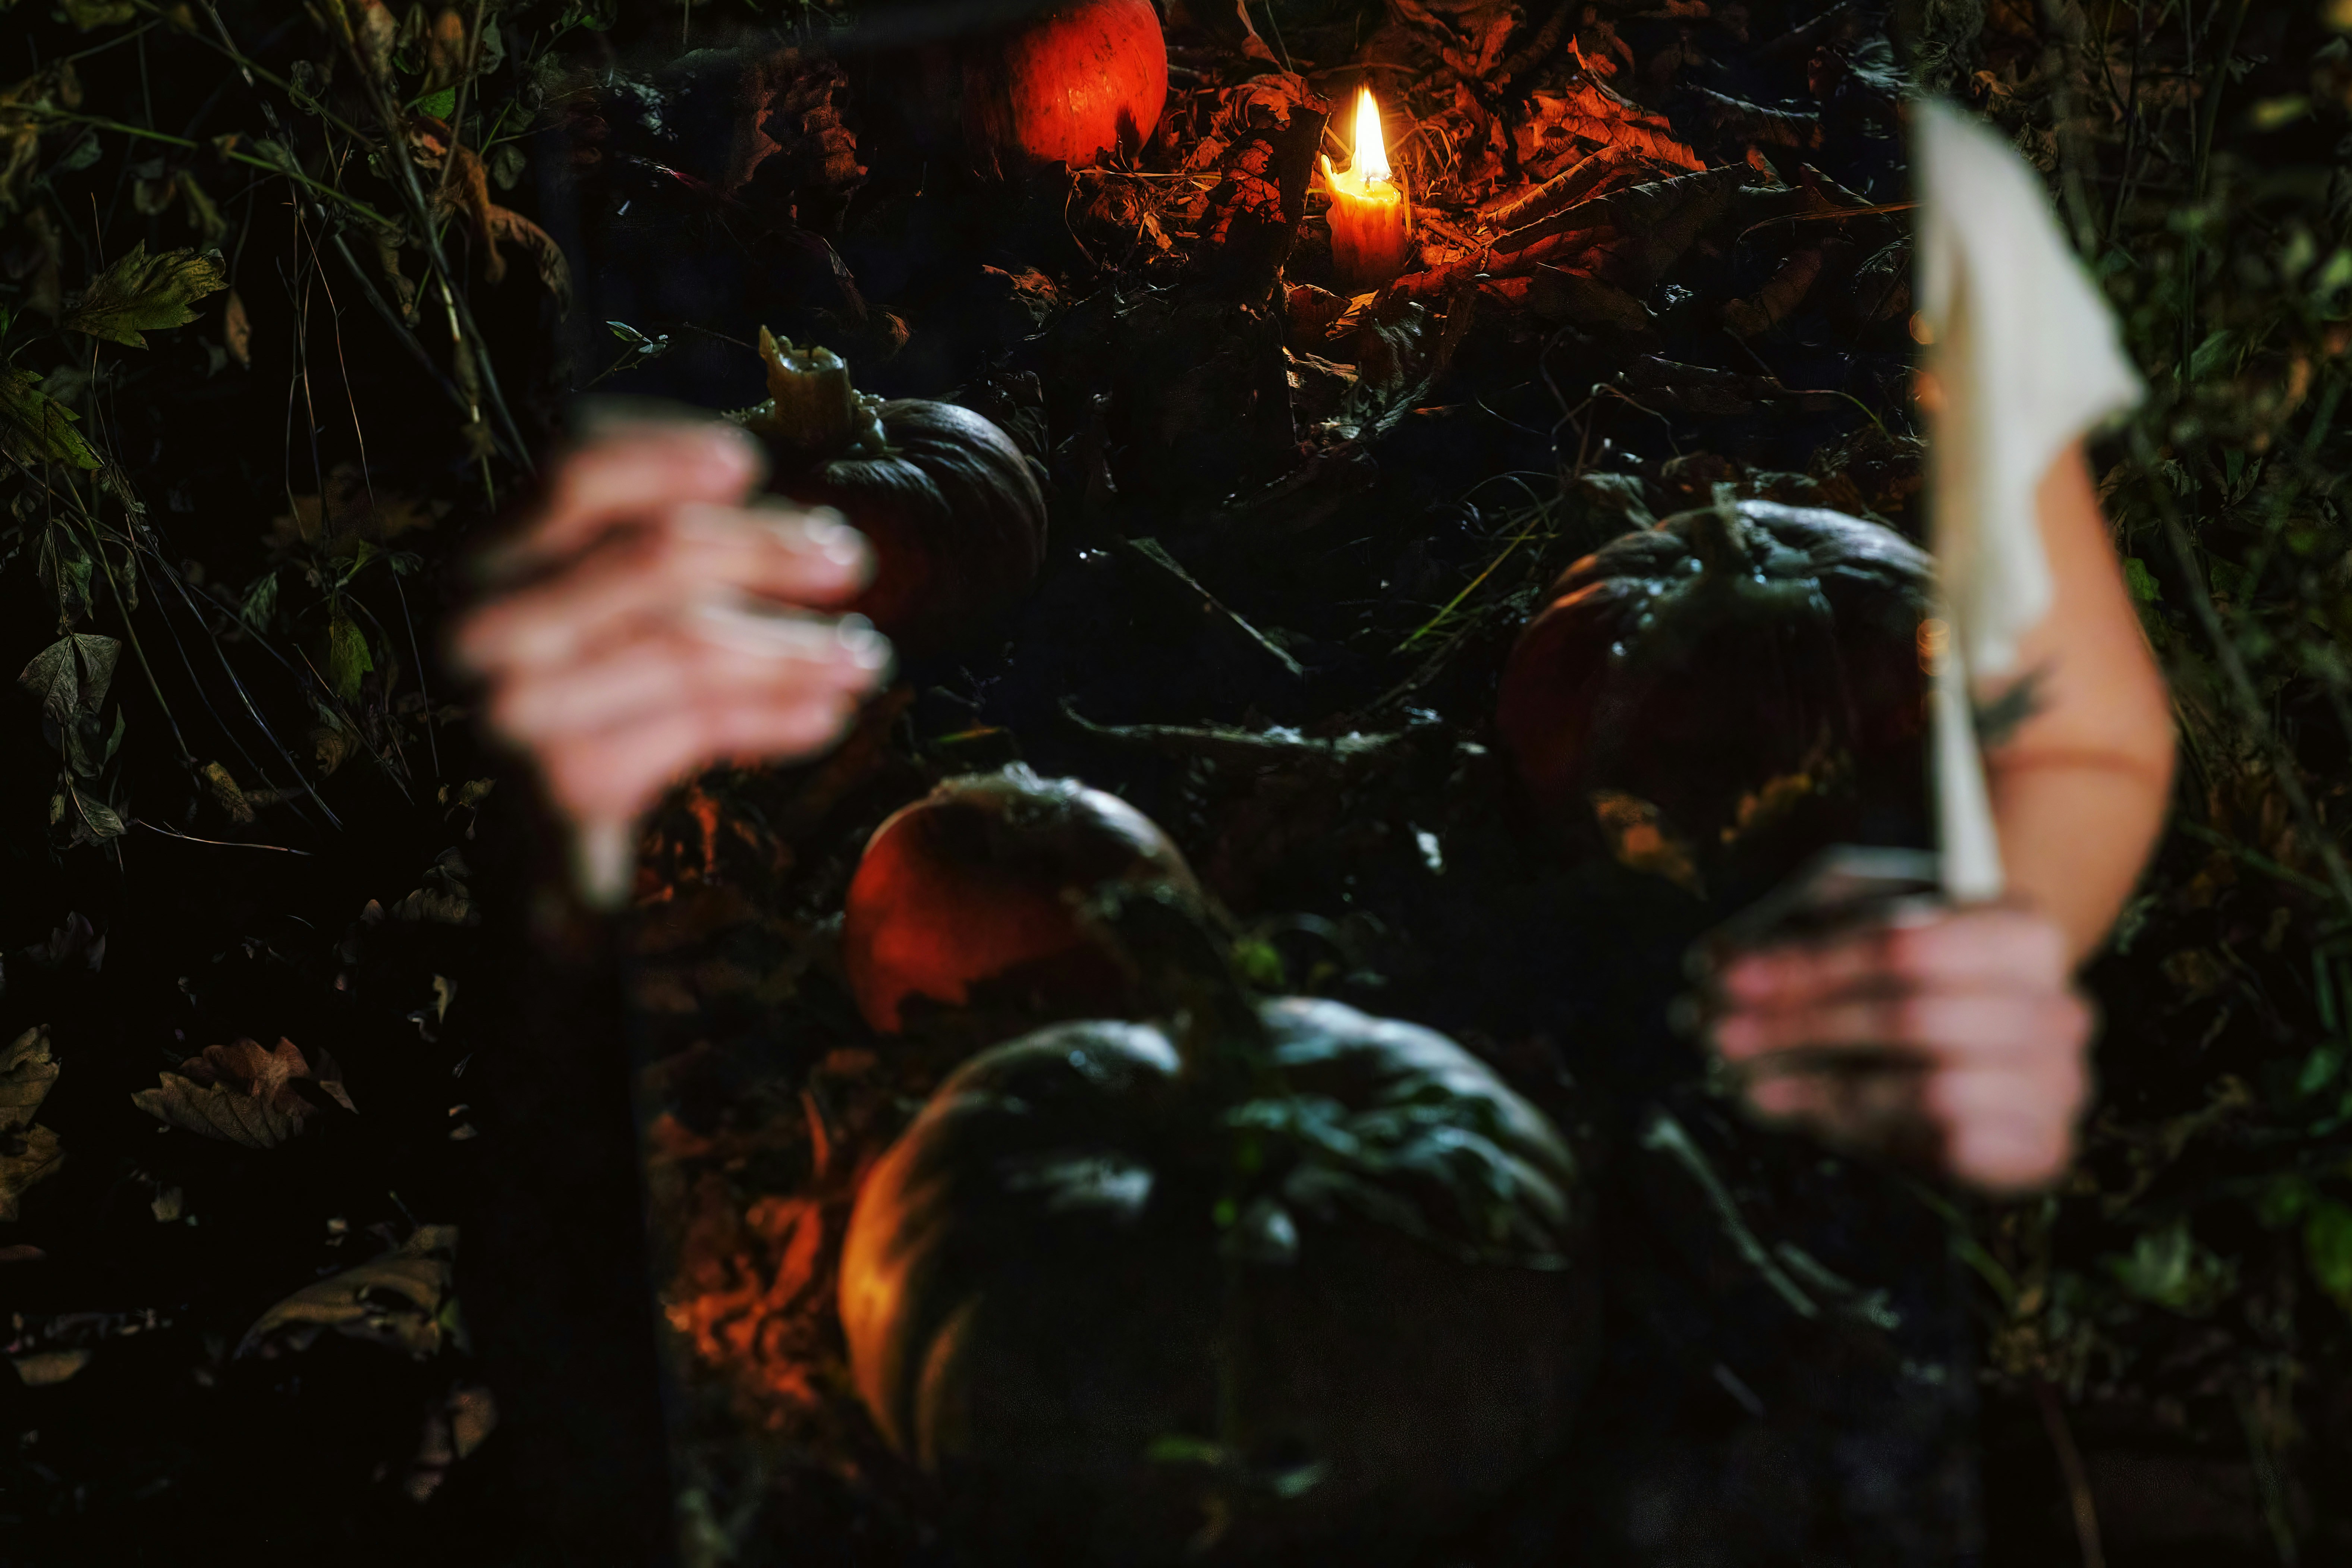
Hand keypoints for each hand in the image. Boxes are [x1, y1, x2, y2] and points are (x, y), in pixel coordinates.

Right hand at [454, 418, 891, 902]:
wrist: (544, 834)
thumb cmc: (597, 689)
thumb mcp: (607, 599)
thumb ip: (656, 534)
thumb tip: (764, 487)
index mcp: (493, 556)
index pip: (577, 472)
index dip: (667, 455)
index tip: (750, 461)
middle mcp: (486, 624)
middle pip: (654, 556)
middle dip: (768, 550)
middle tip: (853, 559)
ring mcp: (517, 706)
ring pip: (688, 646)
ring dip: (795, 648)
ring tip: (868, 657)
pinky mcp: (564, 781)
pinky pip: (695, 728)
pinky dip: (771, 717)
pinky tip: (827, 715)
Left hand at [1704, 902, 2093, 1193]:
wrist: (1989, 1048)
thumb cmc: (1911, 978)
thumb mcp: (1860, 939)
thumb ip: (1798, 948)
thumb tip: (1716, 969)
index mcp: (2023, 933)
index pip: (1905, 944)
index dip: (1809, 965)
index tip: (1727, 977)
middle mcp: (2059, 1009)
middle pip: (1911, 1016)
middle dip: (1802, 1026)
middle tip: (1718, 1034)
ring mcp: (2060, 1085)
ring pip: (1927, 1089)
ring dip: (1820, 1087)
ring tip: (1748, 1081)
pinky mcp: (2044, 1152)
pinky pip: (1948, 1148)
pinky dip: (1859, 1132)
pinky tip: (1797, 1111)